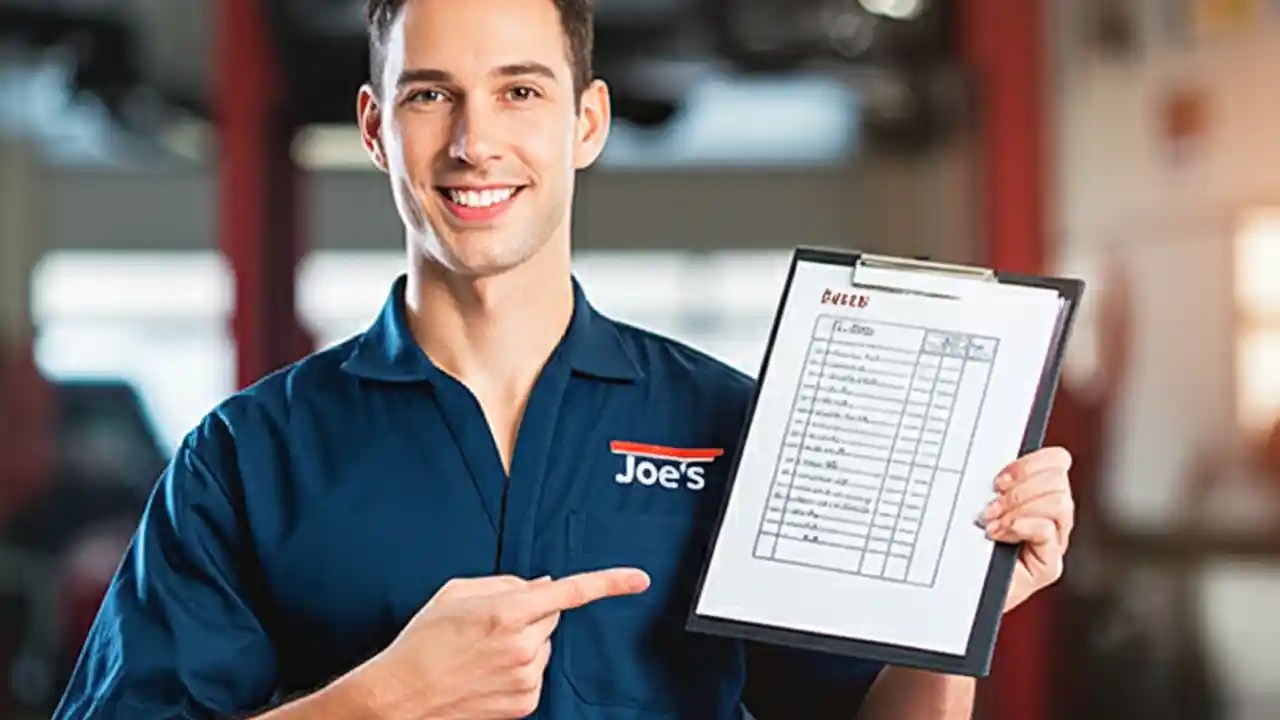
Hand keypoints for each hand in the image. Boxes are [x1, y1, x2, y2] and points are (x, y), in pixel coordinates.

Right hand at [357, 568, 649, 718]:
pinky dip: (518, 669)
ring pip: (543, 646)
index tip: (639, 579)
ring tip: (481, 654)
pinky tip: (486, 673)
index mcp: (507, 612)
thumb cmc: (422, 642)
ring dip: (524, 643)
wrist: (401, 696)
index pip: (570, 592)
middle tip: (490, 626)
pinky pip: (536, 674)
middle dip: (531, 614)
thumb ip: (505, 583)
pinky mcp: (525, 702)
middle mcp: (523, 646)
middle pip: (551, 616)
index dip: (610, 583)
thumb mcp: (456, 594)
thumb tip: (542, 585)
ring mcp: (526, 678)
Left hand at [978, 447, 1073, 612]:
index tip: (998, 478)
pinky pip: (1048, 531)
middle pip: (1059, 480)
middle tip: (991, 502)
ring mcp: (1052, 542)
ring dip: (1019, 507)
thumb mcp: (973, 503)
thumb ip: (988, 481)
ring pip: (1059, 503)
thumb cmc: (963, 544)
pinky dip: (1023, 526)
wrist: (956, 589)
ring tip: (991, 522)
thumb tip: (983, 459)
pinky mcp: (1048, 566)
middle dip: (1021, 486)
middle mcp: (1051, 516)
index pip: (1057, 462)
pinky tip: (999, 534)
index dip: (1032, 462)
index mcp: (1037, 493)